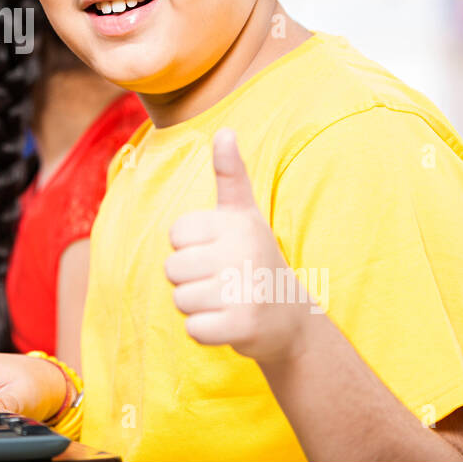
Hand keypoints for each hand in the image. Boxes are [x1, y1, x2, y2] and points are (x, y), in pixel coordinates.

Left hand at [164, 128, 313, 365]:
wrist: (290, 319)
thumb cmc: (255, 258)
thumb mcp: (245, 214)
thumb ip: (231, 175)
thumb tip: (225, 131)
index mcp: (237, 222)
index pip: (176, 233)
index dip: (190, 246)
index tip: (219, 249)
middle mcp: (242, 252)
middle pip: (172, 268)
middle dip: (191, 278)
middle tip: (223, 280)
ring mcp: (244, 289)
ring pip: (180, 299)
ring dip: (197, 305)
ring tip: (227, 300)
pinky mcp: (241, 325)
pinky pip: (192, 328)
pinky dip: (205, 330)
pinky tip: (230, 323)